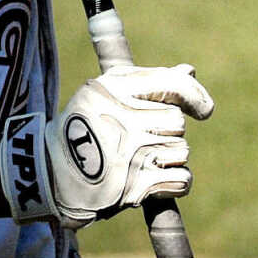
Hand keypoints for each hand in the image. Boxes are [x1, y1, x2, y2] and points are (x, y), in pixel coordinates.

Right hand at [0, 63, 213, 228]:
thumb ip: (149, 81)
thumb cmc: (83, 125)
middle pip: (177, 122)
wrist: (54, 171)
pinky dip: (175, 180)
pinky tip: (153, 177)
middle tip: (144, 136)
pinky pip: (182, 179)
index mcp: (113, 89)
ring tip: (140, 156)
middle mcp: (123, 119)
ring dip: (170, 156)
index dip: (195, 96)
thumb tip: (189, 71)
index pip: (173, 85)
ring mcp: (130, 153)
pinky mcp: (136, 185)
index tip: (203, 110)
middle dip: (168, 131)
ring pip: (182, 150)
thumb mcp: (106, 92)